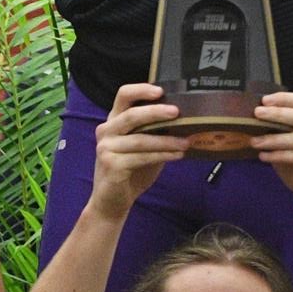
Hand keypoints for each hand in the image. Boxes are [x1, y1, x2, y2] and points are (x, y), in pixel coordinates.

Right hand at [90, 83, 186, 218]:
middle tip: (178, 112)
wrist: (111, 202)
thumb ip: (155, 133)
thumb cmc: (131, 172)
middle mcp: (106, 131)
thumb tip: (186, 120)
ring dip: (166, 140)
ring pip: (140, 139)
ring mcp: (106, 148)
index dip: (141, 90)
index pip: (123, 95)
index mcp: (114, 122)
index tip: (161, 90)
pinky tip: (177, 155)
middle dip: (156, 112)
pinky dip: (162, 155)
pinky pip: (142, 157)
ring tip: (186, 142)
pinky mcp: (111, 165)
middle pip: (131, 115)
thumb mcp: (144, 147)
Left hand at [250, 91, 292, 217]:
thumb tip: (255, 120)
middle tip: (256, 114)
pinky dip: (279, 156)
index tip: (263, 101)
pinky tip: (264, 156)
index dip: (283, 99)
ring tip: (253, 141)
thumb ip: (279, 132)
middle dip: (276, 114)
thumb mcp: (288, 148)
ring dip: (272, 139)